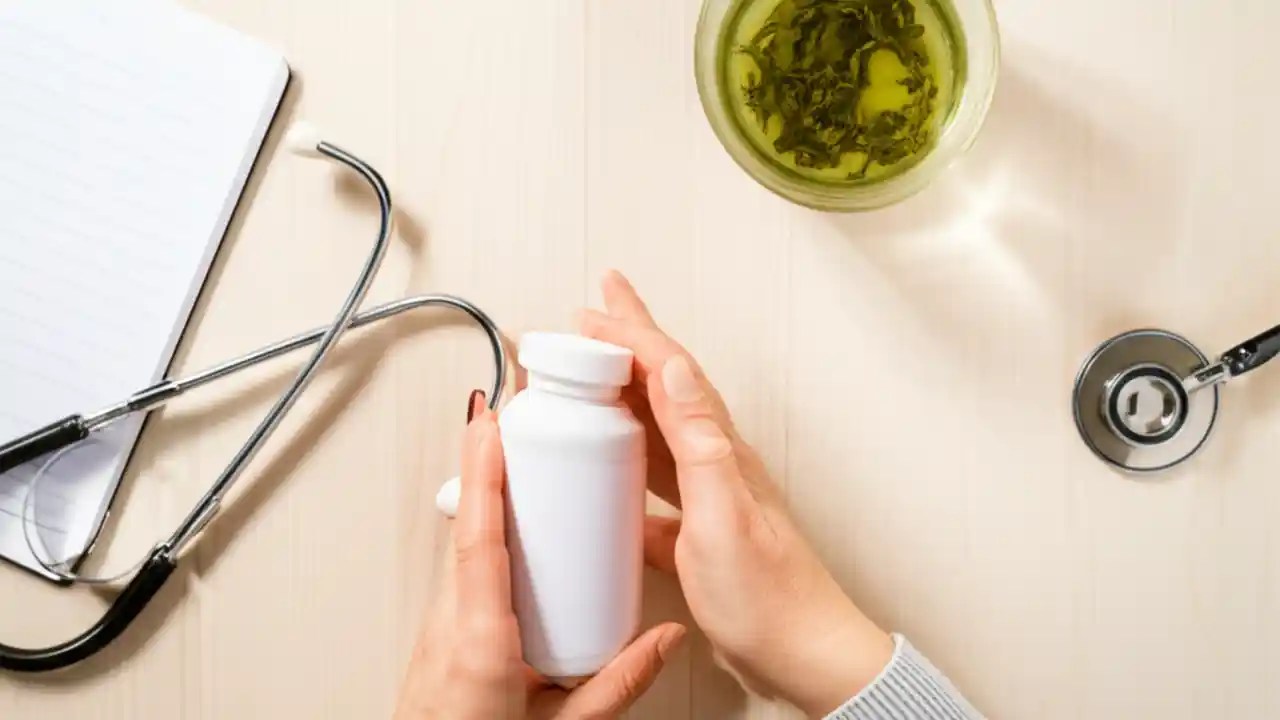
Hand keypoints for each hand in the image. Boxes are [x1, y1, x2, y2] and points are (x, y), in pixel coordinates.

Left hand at [394, 395, 687, 719]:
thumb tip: (664, 638)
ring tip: (517, 436)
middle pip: (471, 520)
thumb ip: (618, 684)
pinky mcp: (445, 623)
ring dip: (487, 482)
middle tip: (515, 403)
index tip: (492, 424)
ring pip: (466, 534)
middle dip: (489, 458)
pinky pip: (466, 557)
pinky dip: (485, 517)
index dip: (485, 477)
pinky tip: (509, 503)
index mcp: (481, 640)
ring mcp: (442, 618)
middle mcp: (452, 620)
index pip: (480, 540)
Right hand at [580, 272, 893, 717]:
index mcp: (719, 450)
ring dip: (621, 396)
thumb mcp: (724, 514)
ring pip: (653, 430)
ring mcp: (706, 496)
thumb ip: (701, 442)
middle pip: (661, 388)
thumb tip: (679, 368)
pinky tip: (602, 477)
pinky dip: (622, 469)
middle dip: (627, 345)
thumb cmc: (770, 598)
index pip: (669, 371)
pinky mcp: (697, 532)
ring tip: (591, 374)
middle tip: (593, 311)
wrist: (804, 659)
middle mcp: (715, 462)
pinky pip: (650, 486)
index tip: (591, 309)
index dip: (630, 334)